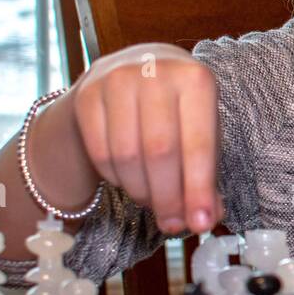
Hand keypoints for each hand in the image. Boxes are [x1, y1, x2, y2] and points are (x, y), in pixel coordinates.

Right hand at [70, 42, 220, 235]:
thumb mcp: (203, 132)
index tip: (201, 223)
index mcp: (195, 79)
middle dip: (168, 198)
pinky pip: (100, 152)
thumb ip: (207, 175)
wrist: (134, 70)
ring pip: (126, 156)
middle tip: (174, 225)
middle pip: (159, 152)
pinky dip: (117, 178)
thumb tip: (205, 218)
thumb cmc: (178, 109)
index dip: (198, 189)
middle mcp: (155, 72)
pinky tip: (130, 180)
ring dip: (142, 191)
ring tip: (154, 202)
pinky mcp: (87, 94)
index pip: (198, 144)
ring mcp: (116, 80)